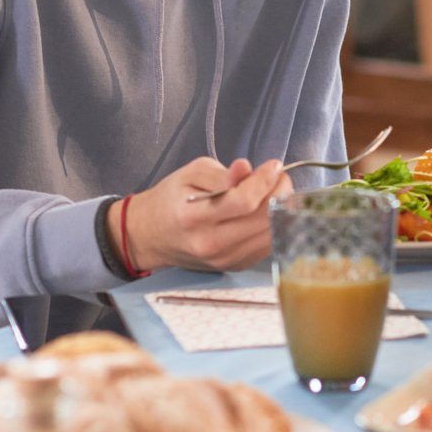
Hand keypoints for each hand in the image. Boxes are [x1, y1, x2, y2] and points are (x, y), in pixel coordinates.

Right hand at [113, 157, 289, 273]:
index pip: (243, 202)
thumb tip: (246, 168)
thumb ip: (221, 173)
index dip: (265, 181)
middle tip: (279, 177)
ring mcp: (224, 259)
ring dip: (281, 209)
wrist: (151, 236)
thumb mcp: (190, 175)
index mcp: (194, 218)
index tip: (274, 165)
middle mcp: (210, 244)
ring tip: (273, 191)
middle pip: (263, 219)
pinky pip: (267, 245)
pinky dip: (273, 225)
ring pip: (270, 234)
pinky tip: (265, 211)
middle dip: (280, 192)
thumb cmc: (171, 201)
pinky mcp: (235, 266)